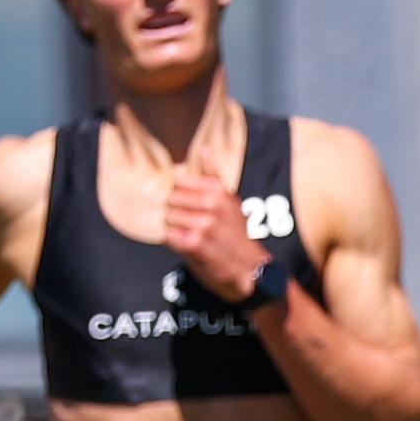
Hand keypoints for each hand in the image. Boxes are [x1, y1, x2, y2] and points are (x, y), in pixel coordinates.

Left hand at [163, 162, 269, 303]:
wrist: (251, 271)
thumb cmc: (237, 235)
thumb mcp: (230, 201)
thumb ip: (213, 176)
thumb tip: (205, 149)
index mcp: (219, 190)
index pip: (179, 182)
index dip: (181, 197)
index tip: (192, 209)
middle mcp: (212, 204)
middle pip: (171, 200)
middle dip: (177, 214)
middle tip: (193, 227)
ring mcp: (203, 224)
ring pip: (168, 218)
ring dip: (176, 230)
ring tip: (192, 237)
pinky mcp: (195, 244)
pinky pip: (169, 236)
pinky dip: (175, 244)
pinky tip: (190, 247)